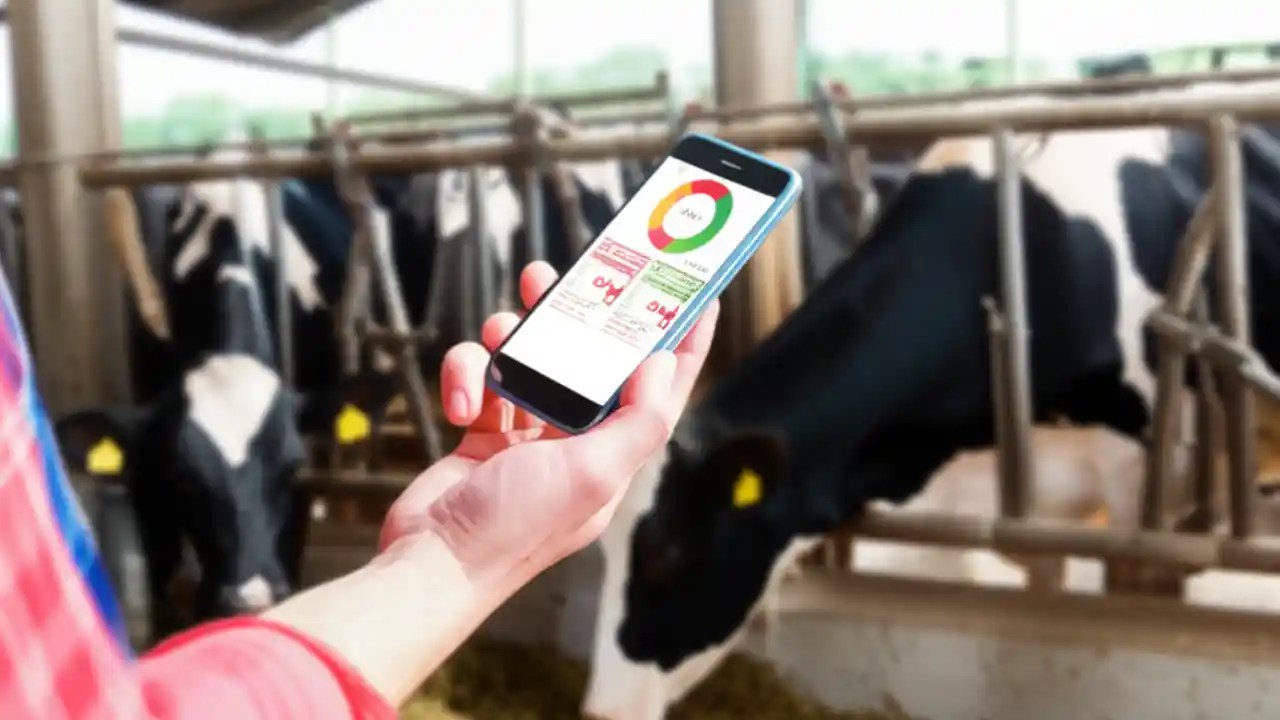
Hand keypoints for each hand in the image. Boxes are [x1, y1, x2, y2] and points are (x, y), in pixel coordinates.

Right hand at [379, 261, 718, 587]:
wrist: (433, 560)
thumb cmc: (515, 526)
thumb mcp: (593, 473)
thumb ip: (638, 420)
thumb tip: (663, 364)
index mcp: (613, 454)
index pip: (662, 391)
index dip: (684, 344)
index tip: (699, 296)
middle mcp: (576, 441)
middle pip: (592, 360)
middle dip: (581, 316)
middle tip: (568, 276)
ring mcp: (528, 434)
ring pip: (532, 359)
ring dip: (516, 338)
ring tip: (503, 328)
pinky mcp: (483, 428)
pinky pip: (483, 378)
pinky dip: (467, 379)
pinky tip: (460, 403)